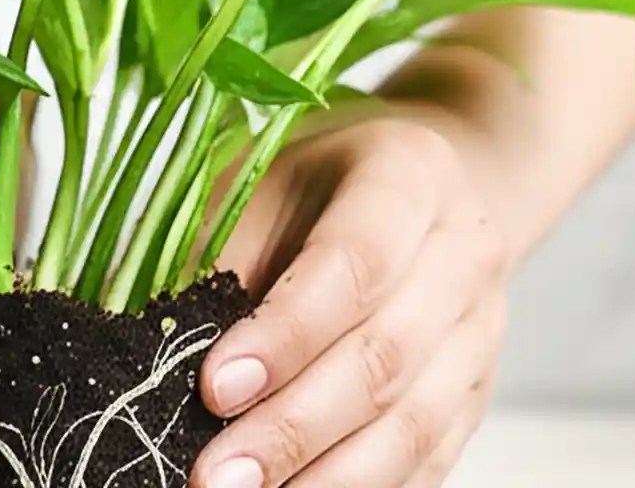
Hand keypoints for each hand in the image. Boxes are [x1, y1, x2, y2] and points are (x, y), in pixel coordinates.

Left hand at [193, 119, 511, 487]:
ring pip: (414, 425)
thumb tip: (154, 346)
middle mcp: (463, 255)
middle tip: (216, 475)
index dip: (285, 335)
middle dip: (292, 427)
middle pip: (385, 357)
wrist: (415, 202)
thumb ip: (221, 257)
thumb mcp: (259, 187)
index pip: (354, 263)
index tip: (213, 389)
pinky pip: (429, 461)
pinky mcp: (475, 397)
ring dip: (326, 477)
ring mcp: (479, 333)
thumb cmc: (314, 191)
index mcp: (409, 177)